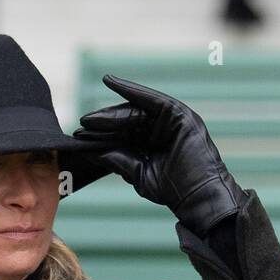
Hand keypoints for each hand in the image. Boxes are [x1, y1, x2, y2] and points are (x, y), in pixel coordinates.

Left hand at [72, 74, 246, 234]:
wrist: (198, 198)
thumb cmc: (174, 190)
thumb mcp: (138, 173)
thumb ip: (118, 159)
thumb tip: (93, 150)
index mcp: (154, 143)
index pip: (124, 132)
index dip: (103, 132)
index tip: (81, 133)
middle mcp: (162, 128)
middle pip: (127, 119)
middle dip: (104, 122)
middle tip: (82, 125)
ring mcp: (171, 120)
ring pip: (135, 110)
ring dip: (111, 113)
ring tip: (91, 119)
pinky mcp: (179, 114)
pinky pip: (150, 98)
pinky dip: (131, 90)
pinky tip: (111, 82)